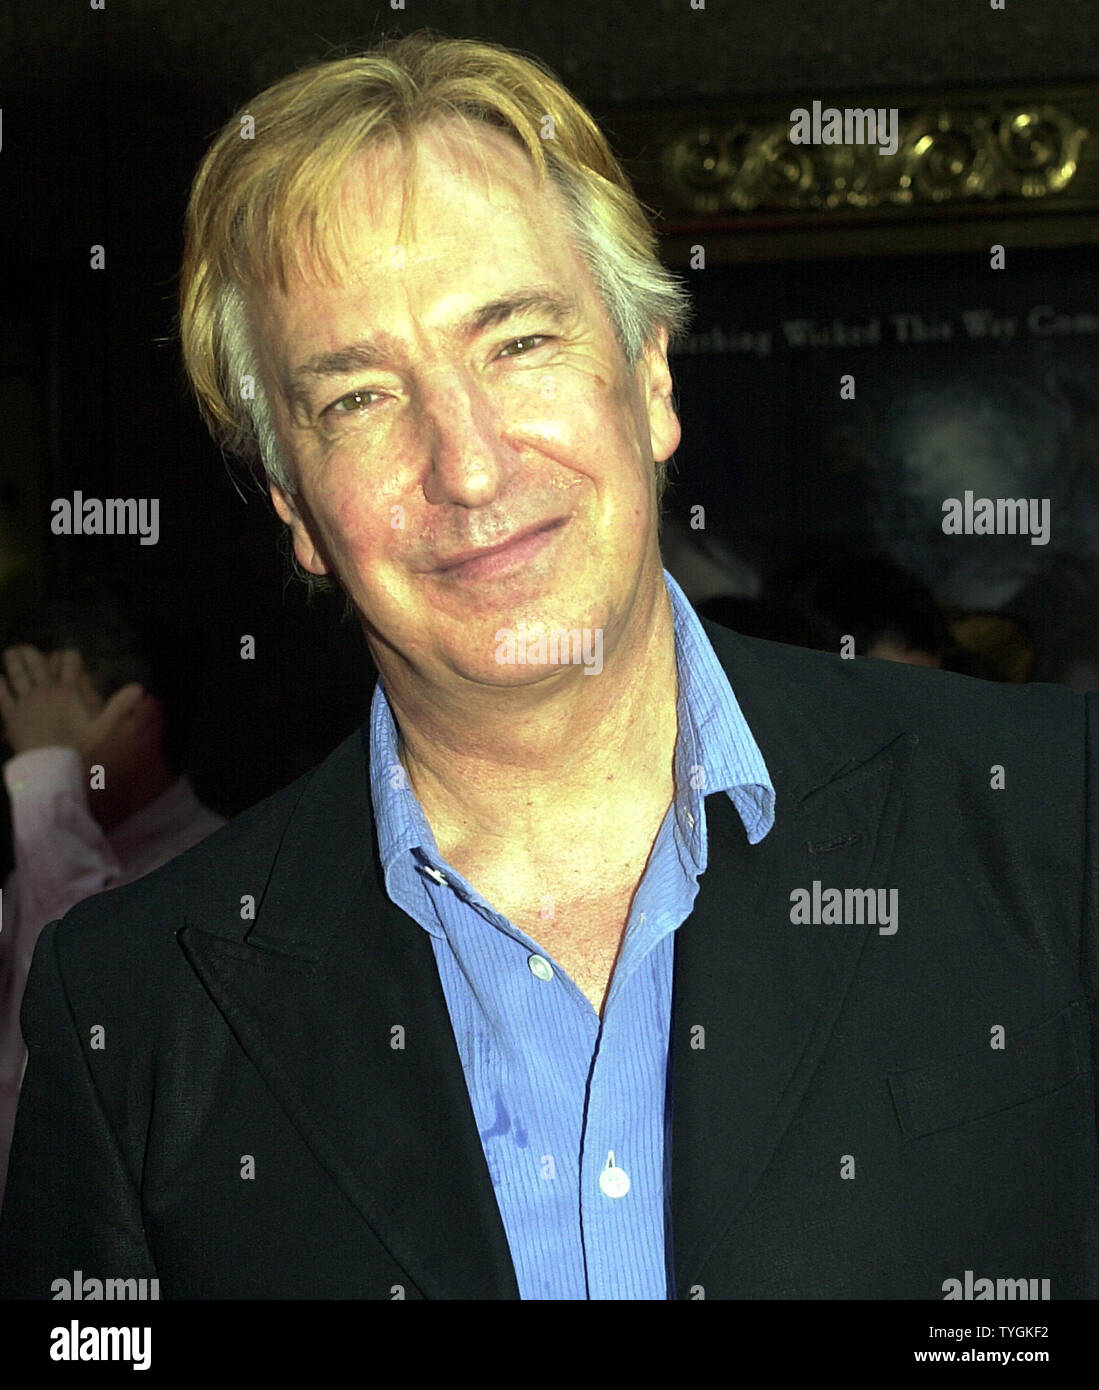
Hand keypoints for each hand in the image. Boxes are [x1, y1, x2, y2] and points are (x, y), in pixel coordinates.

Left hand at [0, 645, 143, 759]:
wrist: (49, 764)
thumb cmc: (77, 745)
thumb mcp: (102, 727)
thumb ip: (119, 706)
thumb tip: (140, 688)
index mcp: (68, 691)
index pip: (70, 662)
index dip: (70, 656)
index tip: (68, 656)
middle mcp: (45, 689)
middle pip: (36, 662)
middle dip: (31, 652)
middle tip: (27, 649)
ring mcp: (25, 700)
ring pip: (16, 672)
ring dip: (12, 660)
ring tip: (11, 652)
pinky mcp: (10, 712)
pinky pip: (2, 694)